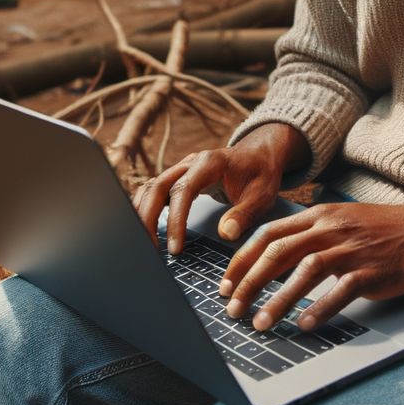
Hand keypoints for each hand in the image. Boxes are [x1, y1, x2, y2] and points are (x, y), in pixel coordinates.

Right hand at [133, 142, 283, 254]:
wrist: (259, 153)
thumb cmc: (260, 173)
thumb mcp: (262, 194)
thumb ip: (245, 213)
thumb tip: (226, 234)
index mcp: (209, 163)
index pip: (183, 189)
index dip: (175, 219)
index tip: (175, 247)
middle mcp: (190, 163)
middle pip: (157, 187)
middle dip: (147, 218)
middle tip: (150, 250)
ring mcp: (181, 169)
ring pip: (150, 188)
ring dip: (142, 214)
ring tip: (144, 244)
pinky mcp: (178, 178)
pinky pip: (153, 191)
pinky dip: (145, 208)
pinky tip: (145, 229)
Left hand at [217, 202, 403, 331]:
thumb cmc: (380, 230)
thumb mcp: (339, 221)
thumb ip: (308, 235)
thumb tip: (272, 262)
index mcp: (318, 215)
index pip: (268, 233)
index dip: (242, 259)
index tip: (225, 283)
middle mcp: (330, 229)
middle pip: (279, 252)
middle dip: (250, 282)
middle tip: (232, 308)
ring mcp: (351, 249)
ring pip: (305, 271)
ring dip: (278, 300)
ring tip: (260, 323)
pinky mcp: (371, 271)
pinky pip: (341, 290)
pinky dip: (320, 308)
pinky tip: (304, 325)